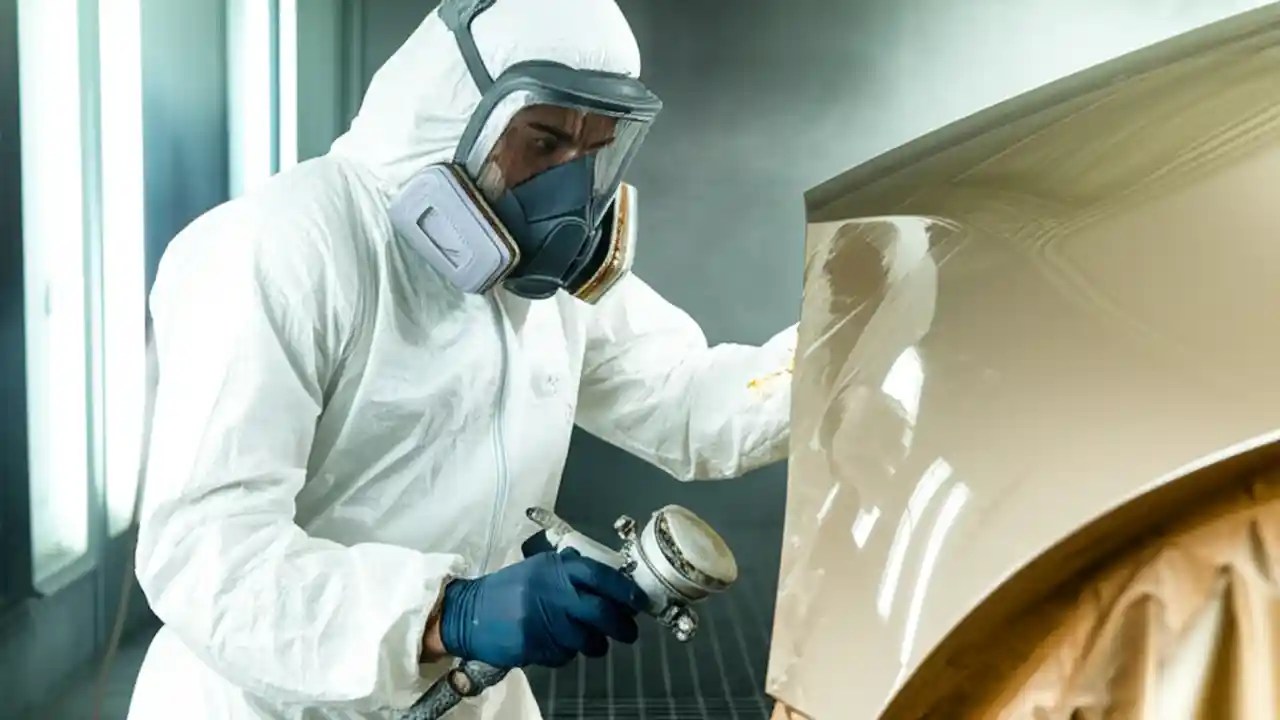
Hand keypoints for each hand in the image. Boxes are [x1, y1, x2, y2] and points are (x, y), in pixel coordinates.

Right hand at [437, 548, 647, 668]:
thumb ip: (570, 572)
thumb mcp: (537, 569)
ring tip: (588, 640)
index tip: (638, 600)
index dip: (624, 589)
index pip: (598, 575)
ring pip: (586, 639)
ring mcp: (541, 620)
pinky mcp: (533, 645)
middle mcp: (550, 591)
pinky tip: (554, 644)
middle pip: (601, 611)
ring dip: (593, 644)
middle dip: (621, 625)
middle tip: (628, 632)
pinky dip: (566, 653)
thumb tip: (612, 584)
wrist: (467, 613)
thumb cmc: (506, 591)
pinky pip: (564, 655)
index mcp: (553, 568)